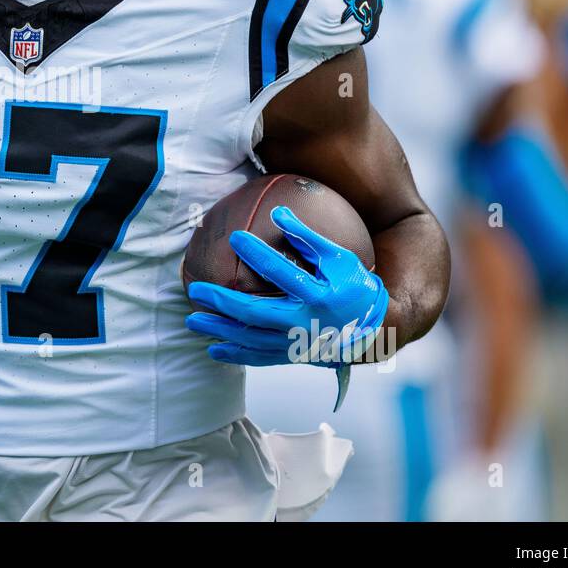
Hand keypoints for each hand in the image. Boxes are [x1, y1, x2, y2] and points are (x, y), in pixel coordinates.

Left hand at [185, 205, 387, 367]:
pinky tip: (214, 349)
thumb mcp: (339, 258)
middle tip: (195, 290)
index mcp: (321, 295)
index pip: (283, 272)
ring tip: (193, 320)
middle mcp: (307, 323)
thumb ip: (308, 237)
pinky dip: (237, 354)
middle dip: (223, 302)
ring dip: (221, 331)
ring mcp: (299, 343)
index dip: (259, 254)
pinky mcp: (294, 356)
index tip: (235, 237)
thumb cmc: (354, 286)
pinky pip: (261, 357)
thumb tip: (277, 210)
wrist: (375, 330)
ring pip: (253, 339)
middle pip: (257, 313)